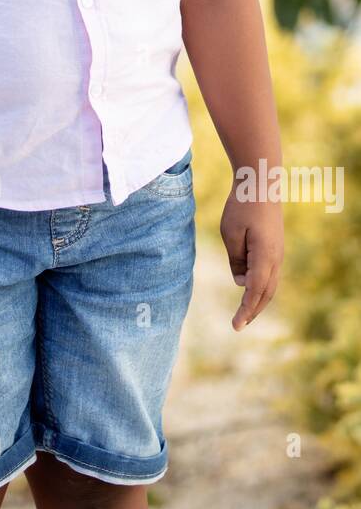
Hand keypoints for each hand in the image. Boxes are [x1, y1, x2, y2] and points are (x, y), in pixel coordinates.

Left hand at [220, 184, 283, 330]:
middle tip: (238, 325)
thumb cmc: (242, 205)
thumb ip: (236, 260)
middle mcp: (275, 258)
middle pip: (266, 292)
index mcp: (264, 256)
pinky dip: (261, 286)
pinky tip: (249, 289)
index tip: (235, 326)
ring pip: (270, 284)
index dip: (245, 310)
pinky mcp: (275, 247)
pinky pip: (270, 273)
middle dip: (252, 310)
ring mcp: (278, 252)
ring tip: (244, 313)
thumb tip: (240, 282)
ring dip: (258, 300)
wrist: (261, 182)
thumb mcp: (230, 233)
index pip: (254, 291)